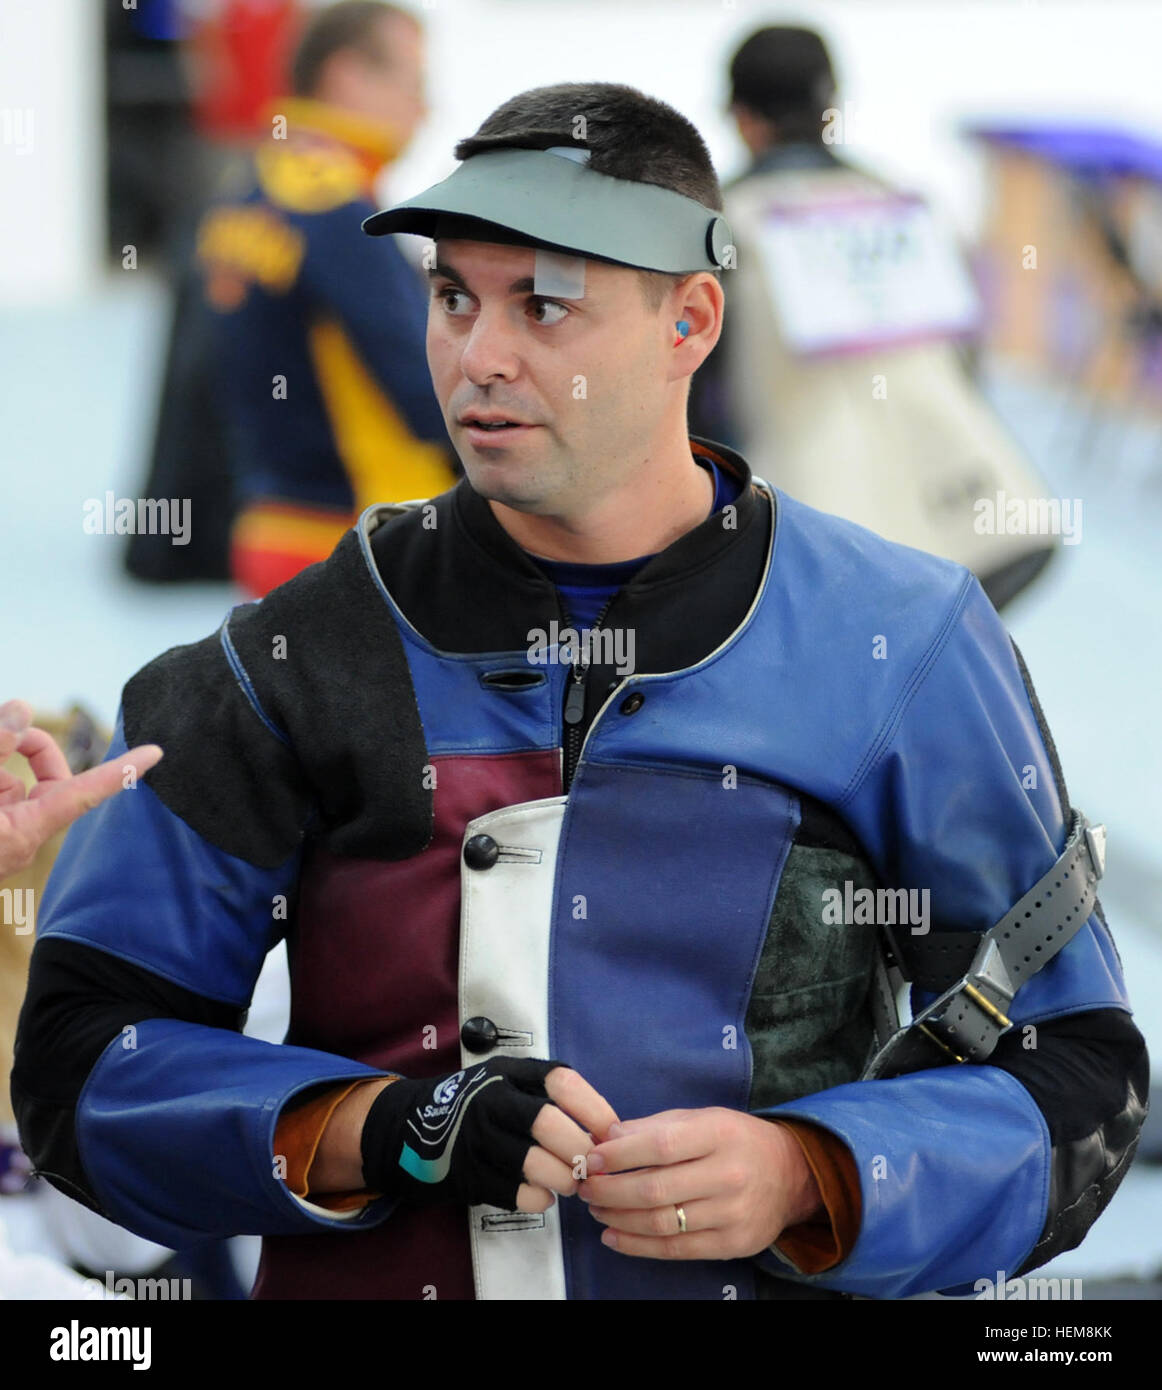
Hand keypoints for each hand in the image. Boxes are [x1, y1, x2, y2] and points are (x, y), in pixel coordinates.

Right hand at [0, 699, 162, 881]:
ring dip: (1, 759)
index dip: (121, 771)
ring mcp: (0, 836)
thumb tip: (24, 708)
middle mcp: (16, 838)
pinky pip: (0, 794)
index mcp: (20, 832)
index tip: (158, 752)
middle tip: (9, 723)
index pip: (84, 792)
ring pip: (13, 784)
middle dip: (35, 748)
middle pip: (50, 780)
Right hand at [356, 1059, 619, 1212]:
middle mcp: (490, 1100)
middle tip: (590, 1163)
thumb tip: (608, 1131)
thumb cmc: (475, 1104)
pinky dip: (540, 1199)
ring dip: (563, 1178)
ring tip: (570, 1182)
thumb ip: (549, 1096)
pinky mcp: (467, 1177)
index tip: (610, 1130)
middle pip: (548, 1123)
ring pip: (535, 1164)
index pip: (560, 1081)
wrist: (408, 1130)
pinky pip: (517, 1194)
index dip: (593, 1108)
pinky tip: (543, 1195)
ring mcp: (475, 1139)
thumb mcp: (506, 1082)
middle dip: (580, 1149)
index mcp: (508, 1072)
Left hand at [576, 1108, 822, 1259]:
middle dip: (610, 1191)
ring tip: (596, 1209)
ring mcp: (732, 1214)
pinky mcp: (732, 1244)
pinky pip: (676, 1249)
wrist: (791, 1175)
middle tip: (585, 1187)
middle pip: (656, 1190)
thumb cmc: (737, 1140)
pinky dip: (638, 1246)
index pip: (661, 1145)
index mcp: (719, 1134)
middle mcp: (729, 1175)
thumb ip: (656, 1127)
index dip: (620, 1155)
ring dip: (618, 1219)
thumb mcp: (702, 1118)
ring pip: (661, 1223)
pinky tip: (614, 1236)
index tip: (592, 1158)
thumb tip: (609, 1138)